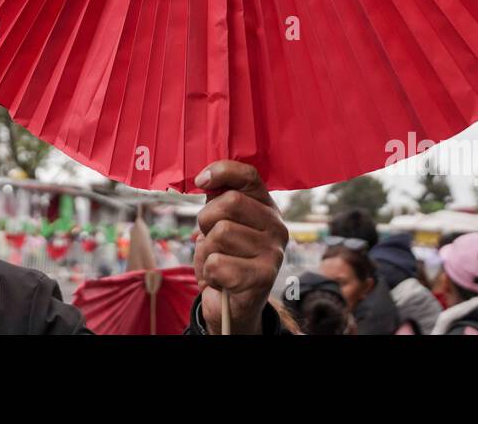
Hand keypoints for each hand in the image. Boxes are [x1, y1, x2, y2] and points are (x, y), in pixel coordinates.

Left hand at [193, 160, 287, 333]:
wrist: (232, 307)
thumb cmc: (224, 259)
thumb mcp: (220, 224)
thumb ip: (218, 199)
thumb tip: (207, 178)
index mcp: (266, 208)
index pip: (249, 175)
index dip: (222, 171)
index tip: (201, 180)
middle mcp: (276, 227)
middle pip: (230, 202)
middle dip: (207, 221)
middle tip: (211, 240)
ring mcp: (273, 252)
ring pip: (220, 233)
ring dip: (208, 251)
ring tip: (218, 262)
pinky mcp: (263, 278)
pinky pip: (217, 263)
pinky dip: (210, 273)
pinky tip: (222, 280)